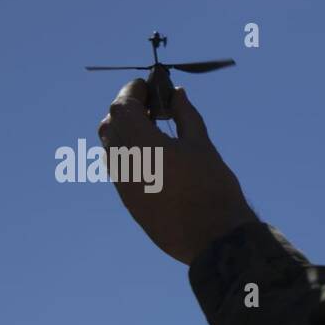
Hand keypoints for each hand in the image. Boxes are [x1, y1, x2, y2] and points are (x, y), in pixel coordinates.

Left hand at [97, 78, 257, 264]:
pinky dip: (129, 153)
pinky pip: (118, 168)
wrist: (214, 238)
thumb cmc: (213, 189)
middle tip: (150, 106)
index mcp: (143, 145)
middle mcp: (125, 164)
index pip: (122, 107)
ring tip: (153, 130)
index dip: (132, 92)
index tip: (148, 86)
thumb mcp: (202, 145)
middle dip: (125, 110)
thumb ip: (185, 115)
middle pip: (110, 125)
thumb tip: (176, 94)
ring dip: (125, 132)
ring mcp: (123, 186)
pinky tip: (154, 156)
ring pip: (110, 148)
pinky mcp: (129, 203)